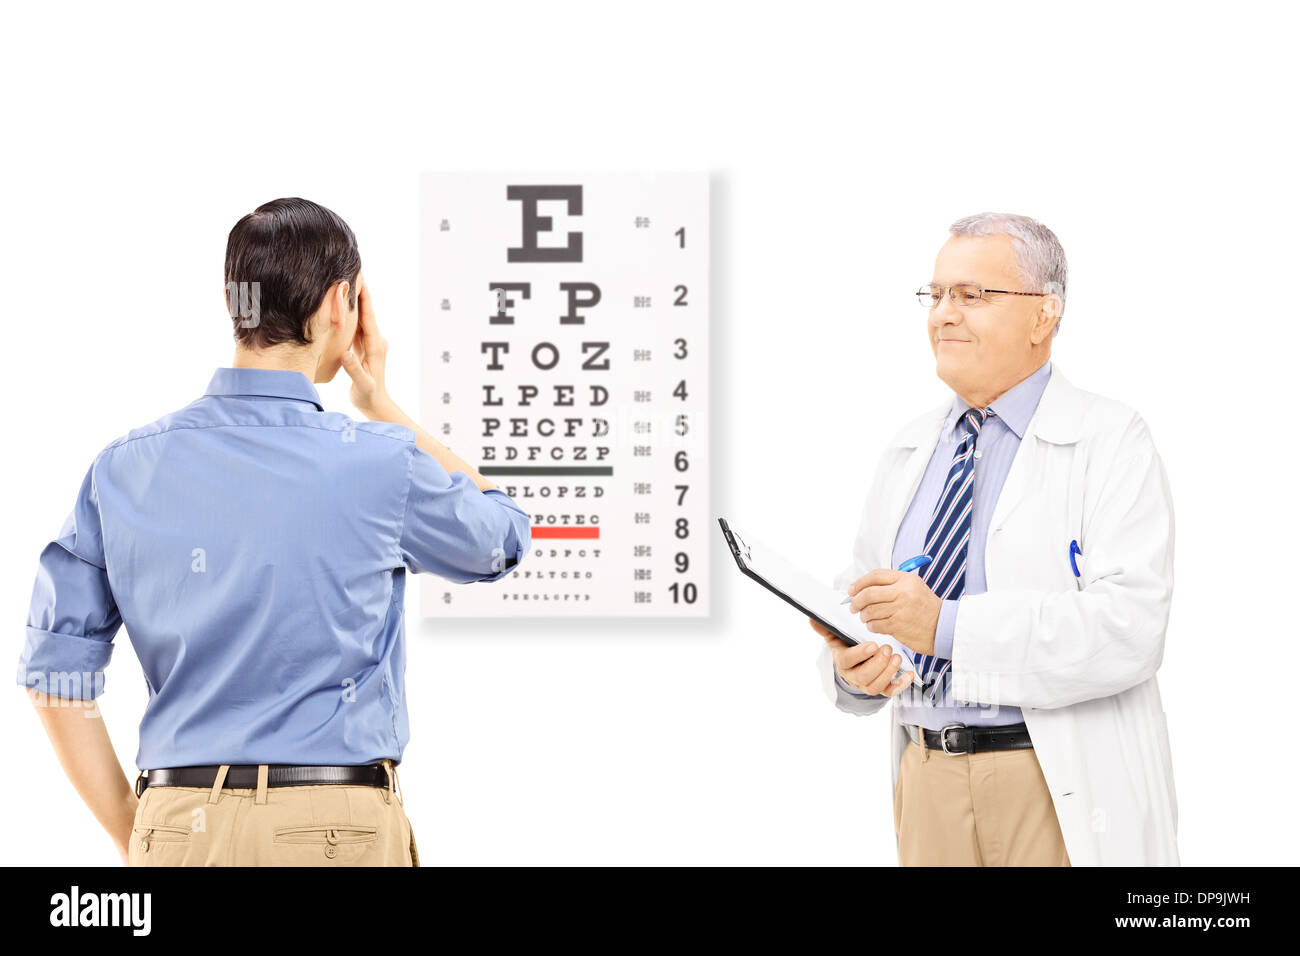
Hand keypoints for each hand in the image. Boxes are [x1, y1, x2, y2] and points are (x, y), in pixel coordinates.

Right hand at [341, 277, 395, 419]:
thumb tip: (345, 354)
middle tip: (353, 271)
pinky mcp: (364, 346)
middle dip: (360, 292)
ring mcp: (370, 342)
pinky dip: (351, 314)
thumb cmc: (368, 395)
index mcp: (375, 345)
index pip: (368, 317)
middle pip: (366, 312)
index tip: (360, 279)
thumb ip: (354, 369)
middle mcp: (375, 340)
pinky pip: (357, 326)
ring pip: (361, 317)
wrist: (375, 403)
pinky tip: (343, 304)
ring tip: (347, 282)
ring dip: (355, 301)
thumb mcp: (362, 384)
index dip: (364, 297)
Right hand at [809, 617, 914, 696]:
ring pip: (876, 687)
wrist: (854, 664)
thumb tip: (812, 618)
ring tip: (897, 658)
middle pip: (864, 676)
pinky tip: (909, 674)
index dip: (860, 654)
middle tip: (887, 648)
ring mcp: (867, 684)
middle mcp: (853, 676)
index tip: (873, 644)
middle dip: (878, 663)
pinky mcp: (880, 688)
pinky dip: (900, 685)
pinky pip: (890, 692)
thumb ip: (825, 628)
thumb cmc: (847, 646)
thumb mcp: (835, 637)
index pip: (848, 661)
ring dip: (888, 672)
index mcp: (842, 661)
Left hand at [846, 568, 941, 656]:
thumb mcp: (913, 587)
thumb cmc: (926, 608)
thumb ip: (891, 584)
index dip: (859, 583)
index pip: (875, 575)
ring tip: (866, 617)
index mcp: (906, 579)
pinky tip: (874, 625)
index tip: (851, 590)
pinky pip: (875, 625)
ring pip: (870, 610)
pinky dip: (871, 626)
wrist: (944, 627)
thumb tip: (863, 587)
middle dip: (856, 601)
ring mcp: (901, 609)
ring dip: (864, 615)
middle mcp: (903, 591)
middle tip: (853, 606)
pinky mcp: (899, 625)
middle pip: (868, 593)